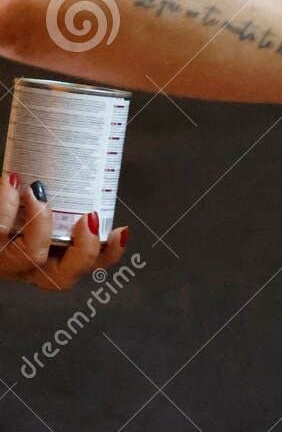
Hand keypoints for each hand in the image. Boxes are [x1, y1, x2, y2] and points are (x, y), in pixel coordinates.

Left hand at [0, 175, 128, 290]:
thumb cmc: (9, 196)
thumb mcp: (34, 193)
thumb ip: (59, 186)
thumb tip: (82, 153)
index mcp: (49, 258)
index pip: (87, 266)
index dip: (108, 254)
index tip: (121, 229)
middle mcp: (29, 267)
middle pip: (62, 278)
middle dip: (83, 251)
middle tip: (90, 218)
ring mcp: (6, 261)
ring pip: (31, 257)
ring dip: (41, 226)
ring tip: (38, 189)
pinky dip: (7, 204)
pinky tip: (11, 180)